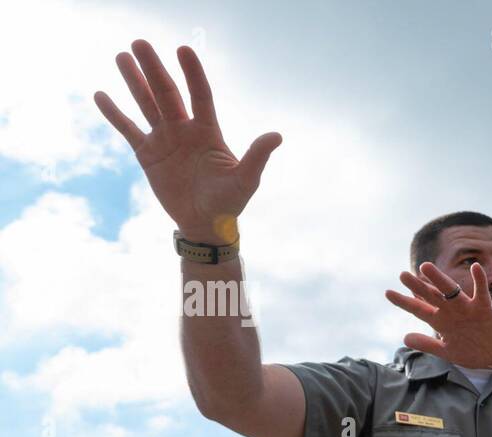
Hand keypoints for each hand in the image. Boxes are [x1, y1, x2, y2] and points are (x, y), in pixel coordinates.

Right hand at [94, 40, 280, 243]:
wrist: (205, 223)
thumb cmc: (230, 202)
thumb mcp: (245, 180)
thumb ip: (256, 156)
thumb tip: (277, 136)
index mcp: (208, 131)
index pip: (200, 95)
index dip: (192, 73)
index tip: (183, 49)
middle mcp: (184, 129)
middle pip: (167, 93)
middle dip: (154, 68)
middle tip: (139, 42)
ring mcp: (164, 140)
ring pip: (146, 104)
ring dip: (134, 81)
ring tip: (121, 56)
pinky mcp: (147, 154)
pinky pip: (128, 129)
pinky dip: (114, 114)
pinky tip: (100, 95)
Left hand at [385, 261, 491, 368]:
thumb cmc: (475, 352)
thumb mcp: (448, 352)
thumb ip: (427, 345)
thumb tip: (404, 338)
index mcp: (442, 322)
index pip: (420, 309)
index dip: (404, 302)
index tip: (388, 293)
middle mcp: (452, 312)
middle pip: (432, 296)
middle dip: (417, 286)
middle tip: (402, 275)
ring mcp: (468, 308)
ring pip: (451, 291)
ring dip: (439, 279)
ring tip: (425, 267)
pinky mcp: (484, 309)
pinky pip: (481, 293)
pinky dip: (479, 281)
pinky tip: (475, 267)